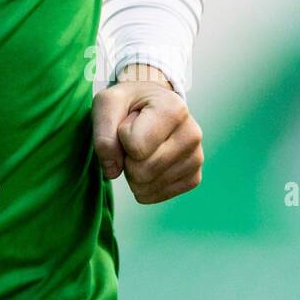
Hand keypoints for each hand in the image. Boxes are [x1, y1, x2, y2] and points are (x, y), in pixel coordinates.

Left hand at [92, 63, 203, 203]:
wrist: (151, 106)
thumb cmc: (128, 104)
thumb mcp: (107, 104)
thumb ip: (103, 134)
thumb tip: (112, 171)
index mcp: (174, 109)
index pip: (135, 146)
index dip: (121, 137)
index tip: (129, 121)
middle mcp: (192, 134)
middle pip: (142, 171)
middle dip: (125, 159)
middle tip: (132, 139)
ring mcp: (196, 158)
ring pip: (148, 186)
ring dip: (132, 172)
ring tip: (141, 148)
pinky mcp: (194, 178)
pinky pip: (157, 195)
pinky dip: (143, 185)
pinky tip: (148, 163)